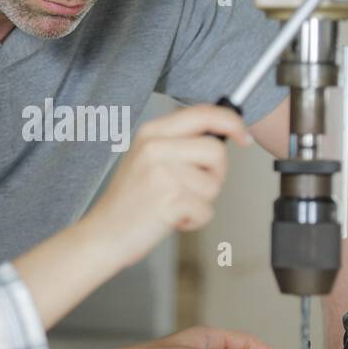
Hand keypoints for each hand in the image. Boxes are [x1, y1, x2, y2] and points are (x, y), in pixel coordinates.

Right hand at [84, 105, 249, 271]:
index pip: (203, 113)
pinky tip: (172, 219)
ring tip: (174, 204)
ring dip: (201, 201)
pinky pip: (206, 210)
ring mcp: (161, 173)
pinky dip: (195, 221)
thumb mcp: (147, 158)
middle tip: (195, 189)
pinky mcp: (169, 200)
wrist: (104, 234)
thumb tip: (222, 135)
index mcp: (151, 132)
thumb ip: (179, 143)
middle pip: (216, 151)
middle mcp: (155, 148)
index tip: (243, 137)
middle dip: (216, 174)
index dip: (231, 122)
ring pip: (213, 184)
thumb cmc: (129, 201)